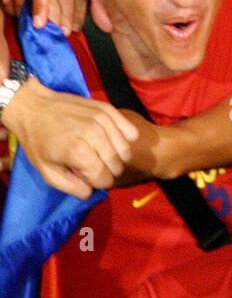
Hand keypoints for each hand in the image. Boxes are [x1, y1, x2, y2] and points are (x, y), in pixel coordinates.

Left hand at [3, 75, 138, 197]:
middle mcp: (95, 134)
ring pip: (126, 151)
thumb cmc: (38, 141)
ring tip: (98, 152)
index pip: (105, 179)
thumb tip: (92, 191)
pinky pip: (131, 133)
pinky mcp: (108, 109)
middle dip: (106, 171)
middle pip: (117, 166)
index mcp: (78, 152)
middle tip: (90, 164)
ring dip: (115, 157)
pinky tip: (110, 140)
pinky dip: (124, 140)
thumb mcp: (47, 172)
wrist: (34, 107)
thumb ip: (72, 188)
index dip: (96, 182)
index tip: (83, 174)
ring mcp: (103, 120)